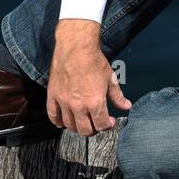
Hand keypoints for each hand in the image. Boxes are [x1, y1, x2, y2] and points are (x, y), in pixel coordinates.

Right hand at [46, 19, 131, 135]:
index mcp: (95, 103)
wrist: (76, 47)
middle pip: (85, 130)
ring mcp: (64, 102)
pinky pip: (53, 115)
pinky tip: (62, 122)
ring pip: (69, 125)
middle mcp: (78, 106)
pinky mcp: (53, 96)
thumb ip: (117, 96)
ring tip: (82, 122)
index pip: (101, 125)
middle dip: (93, 130)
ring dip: (77, 127)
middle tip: (96, 124)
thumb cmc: (94, 61)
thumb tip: (126, 106)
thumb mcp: (110, 79)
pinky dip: (57, 122)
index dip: (107, 126)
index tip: (109, 121)